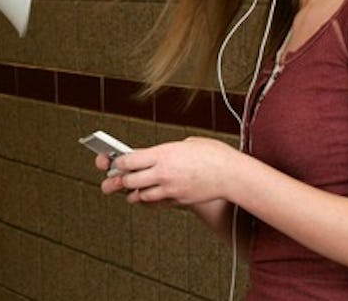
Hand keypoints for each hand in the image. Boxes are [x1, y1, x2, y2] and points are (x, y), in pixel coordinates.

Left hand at [97, 136, 238, 206]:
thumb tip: (154, 156)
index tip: (114, 162)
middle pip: (128, 180)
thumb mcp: (186, 143)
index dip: (117, 162)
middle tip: (115, 178)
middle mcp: (162, 172)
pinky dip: (147, 201)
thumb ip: (166, 151)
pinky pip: (155, 203)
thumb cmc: (213, 154)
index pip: (128, 160)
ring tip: (129, 189)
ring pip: (139, 195)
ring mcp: (170, 189)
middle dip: (120, 179)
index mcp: (162, 154)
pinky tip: (145, 197)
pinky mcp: (178, 200)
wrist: (232, 174)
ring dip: (132, 192)